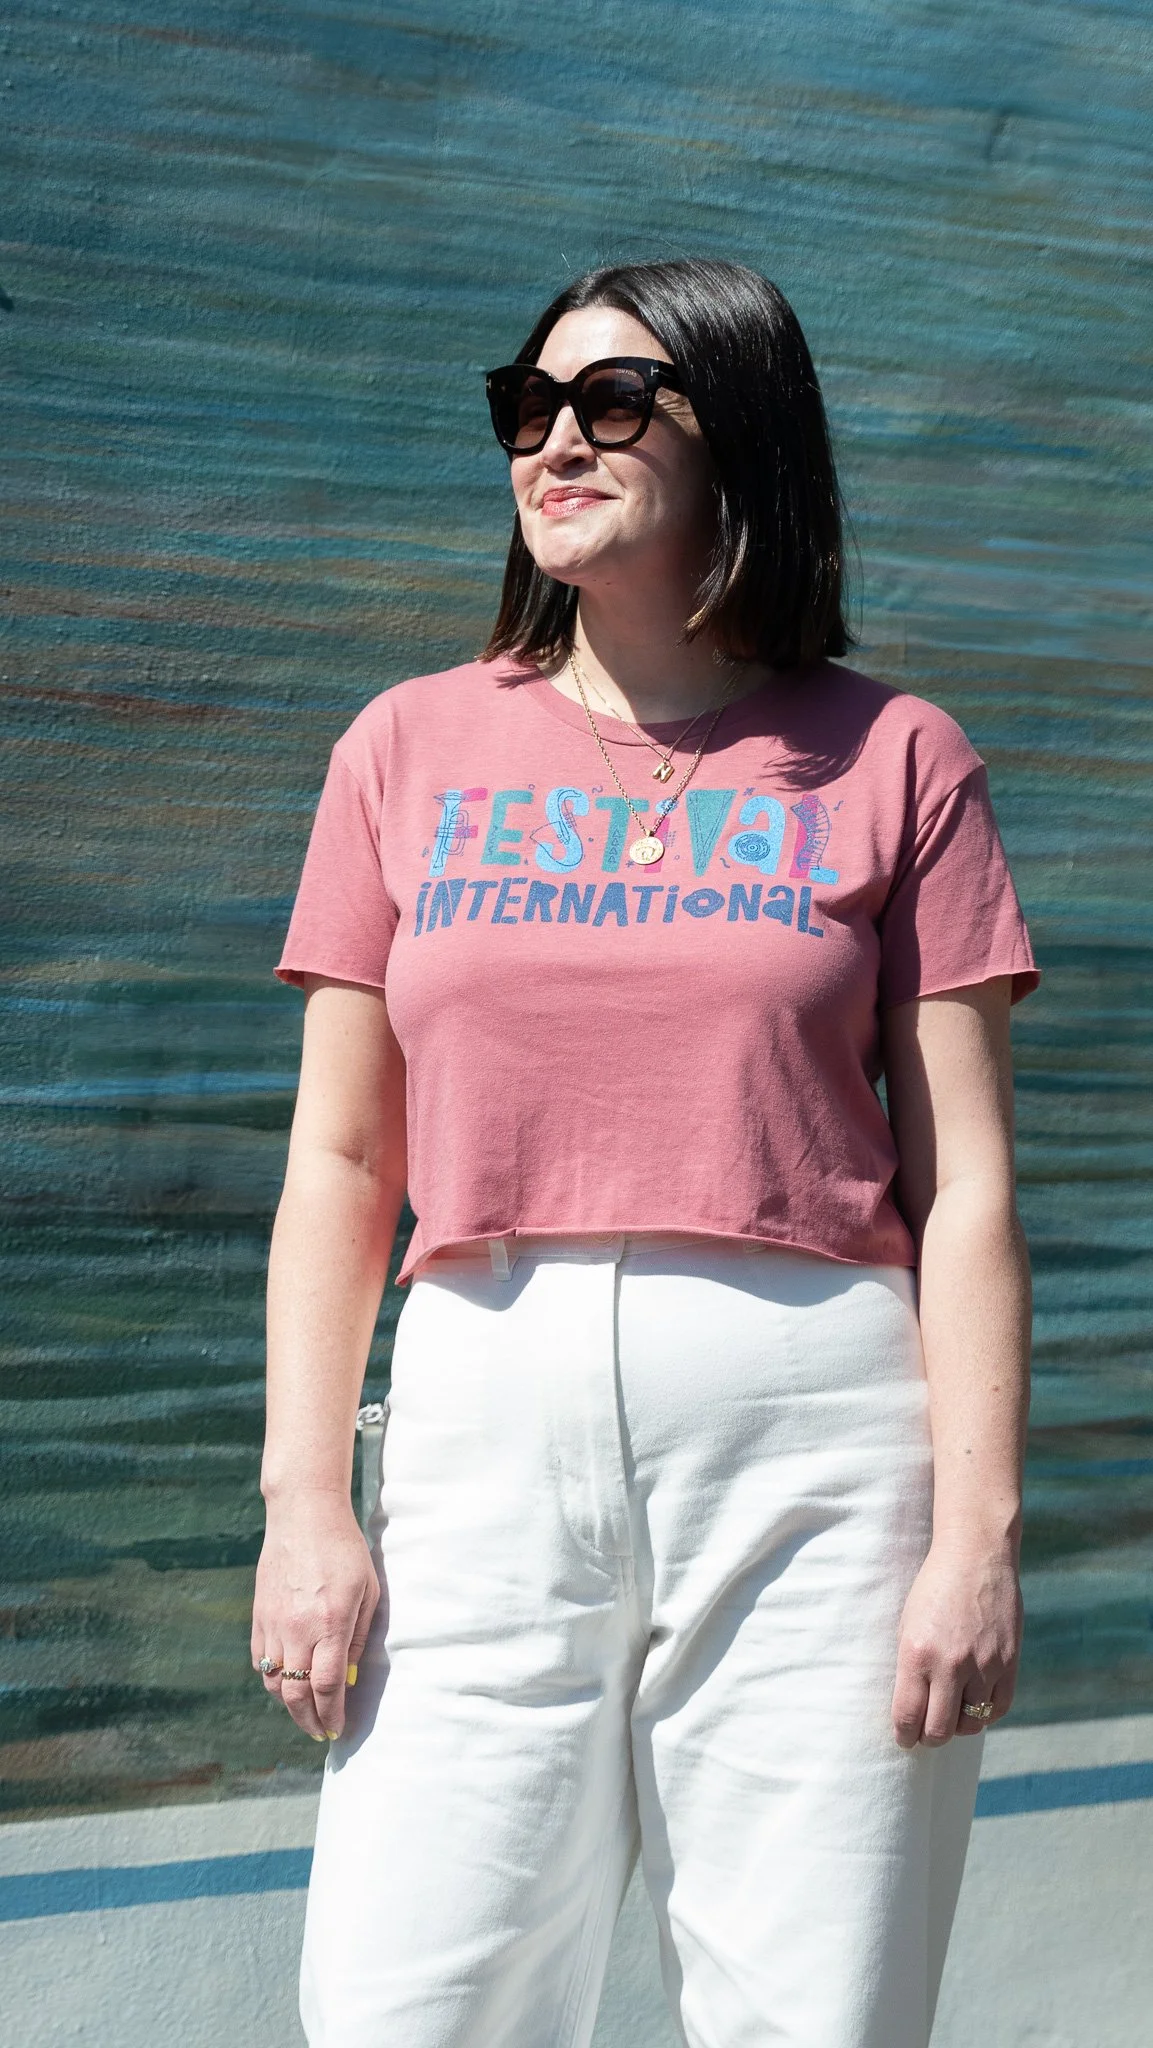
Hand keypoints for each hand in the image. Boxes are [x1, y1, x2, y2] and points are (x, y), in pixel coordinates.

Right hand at [251, 1493, 380, 1742]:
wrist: (303, 1514)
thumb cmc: (344, 1549)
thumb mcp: (367, 1590)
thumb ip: (358, 1638)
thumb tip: (349, 1678)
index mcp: (331, 1622)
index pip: (327, 1686)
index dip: (332, 1715)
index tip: (338, 1731)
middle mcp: (298, 1628)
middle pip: (297, 1694)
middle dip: (309, 1722)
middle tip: (321, 1733)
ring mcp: (274, 1623)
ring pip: (274, 1682)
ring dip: (290, 1705)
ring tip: (306, 1712)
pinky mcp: (259, 1615)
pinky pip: (260, 1660)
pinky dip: (272, 1679)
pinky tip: (287, 1682)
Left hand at [891, 1542, 1021, 1748]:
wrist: (976, 1556)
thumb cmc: (934, 1589)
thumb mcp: (908, 1625)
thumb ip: (910, 1669)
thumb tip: (912, 1711)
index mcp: (917, 1653)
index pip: (908, 1717)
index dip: (904, 1736)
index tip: (904, 1738)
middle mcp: (950, 1664)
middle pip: (939, 1731)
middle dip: (929, 1737)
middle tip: (926, 1732)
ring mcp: (983, 1665)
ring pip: (970, 1724)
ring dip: (958, 1724)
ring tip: (950, 1712)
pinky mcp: (1009, 1663)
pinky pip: (998, 1709)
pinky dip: (985, 1714)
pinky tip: (974, 1703)